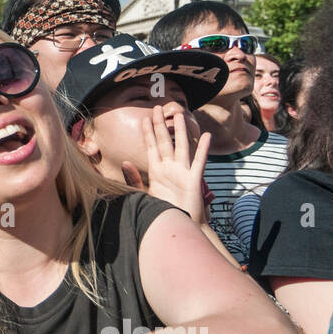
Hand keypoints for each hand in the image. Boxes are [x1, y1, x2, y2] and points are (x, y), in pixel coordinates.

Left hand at [136, 107, 210, 223]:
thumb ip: (134, 180)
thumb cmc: (161, 211)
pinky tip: (206, 136)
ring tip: (178, 114)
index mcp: (156, 171)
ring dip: (180, 131)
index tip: (144, 118)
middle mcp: (169, 168)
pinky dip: (203, 149)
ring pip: (181, 146)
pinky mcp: (194, 180)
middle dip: (160, 125)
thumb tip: (126, 162)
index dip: (148, 133)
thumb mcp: (144, 195)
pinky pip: (199, 162)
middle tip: (157, 108)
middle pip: (164, 142)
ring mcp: (182, 172)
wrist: (177, 225)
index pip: (151, 147)